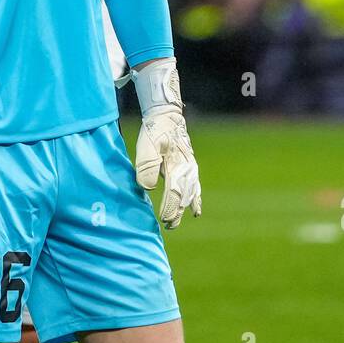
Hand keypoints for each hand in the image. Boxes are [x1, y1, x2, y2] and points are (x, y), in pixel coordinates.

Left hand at [131, 59, 201, 228]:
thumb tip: (148, 188)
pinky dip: (195, 200)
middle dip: (175, 212)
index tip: (162, 218)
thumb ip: (147, 166)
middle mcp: (187, 169)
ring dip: (182, 209)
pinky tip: (196, 212)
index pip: (174, 192)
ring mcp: (191, 169)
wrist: (167, 117)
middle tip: (167, 225)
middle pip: (183, 196)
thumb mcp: (147, 146)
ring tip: (174, 222)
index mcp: (177, 165)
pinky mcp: (190, 168)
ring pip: (190, 194)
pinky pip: (195, 188)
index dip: (169, 207)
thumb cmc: (155, 131)